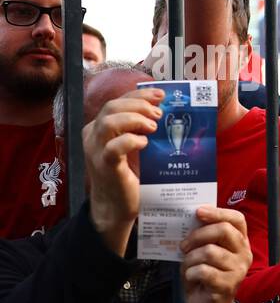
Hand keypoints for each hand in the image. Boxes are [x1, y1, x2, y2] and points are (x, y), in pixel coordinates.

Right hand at [84, 87, 162, 255]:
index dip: (138, 94)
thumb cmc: (128, 176)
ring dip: (135, 120)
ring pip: (109, 123)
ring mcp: (95, 151)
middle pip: (111, 107)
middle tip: (159, 114)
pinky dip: (130, 141)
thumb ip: (141, 130)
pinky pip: (113, 148)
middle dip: (138, 105)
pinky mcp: (105, 167)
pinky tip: (144, 143)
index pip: (116, 101)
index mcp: (99, 128)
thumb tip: (163, 111)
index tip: (160, 95)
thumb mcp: (134, 148)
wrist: (116, 207)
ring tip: (153, 128)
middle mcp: (93, 136)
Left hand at [180, 206, 252, 302]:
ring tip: (187, 266)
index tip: (198, 212)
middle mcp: (244, 254)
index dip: (218, 212)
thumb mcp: (205, 252)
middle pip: (223, 231)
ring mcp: (238, 270)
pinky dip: (190, 273)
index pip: (237, 219)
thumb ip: (203, 237)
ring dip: (190, 259)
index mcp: (240, 242)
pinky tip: (191, 279)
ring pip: (209, 252)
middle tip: (184, 246)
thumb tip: (191, 219)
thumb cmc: (205, 277)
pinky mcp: (228, 285)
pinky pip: (203, 271)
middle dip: (198, 235)